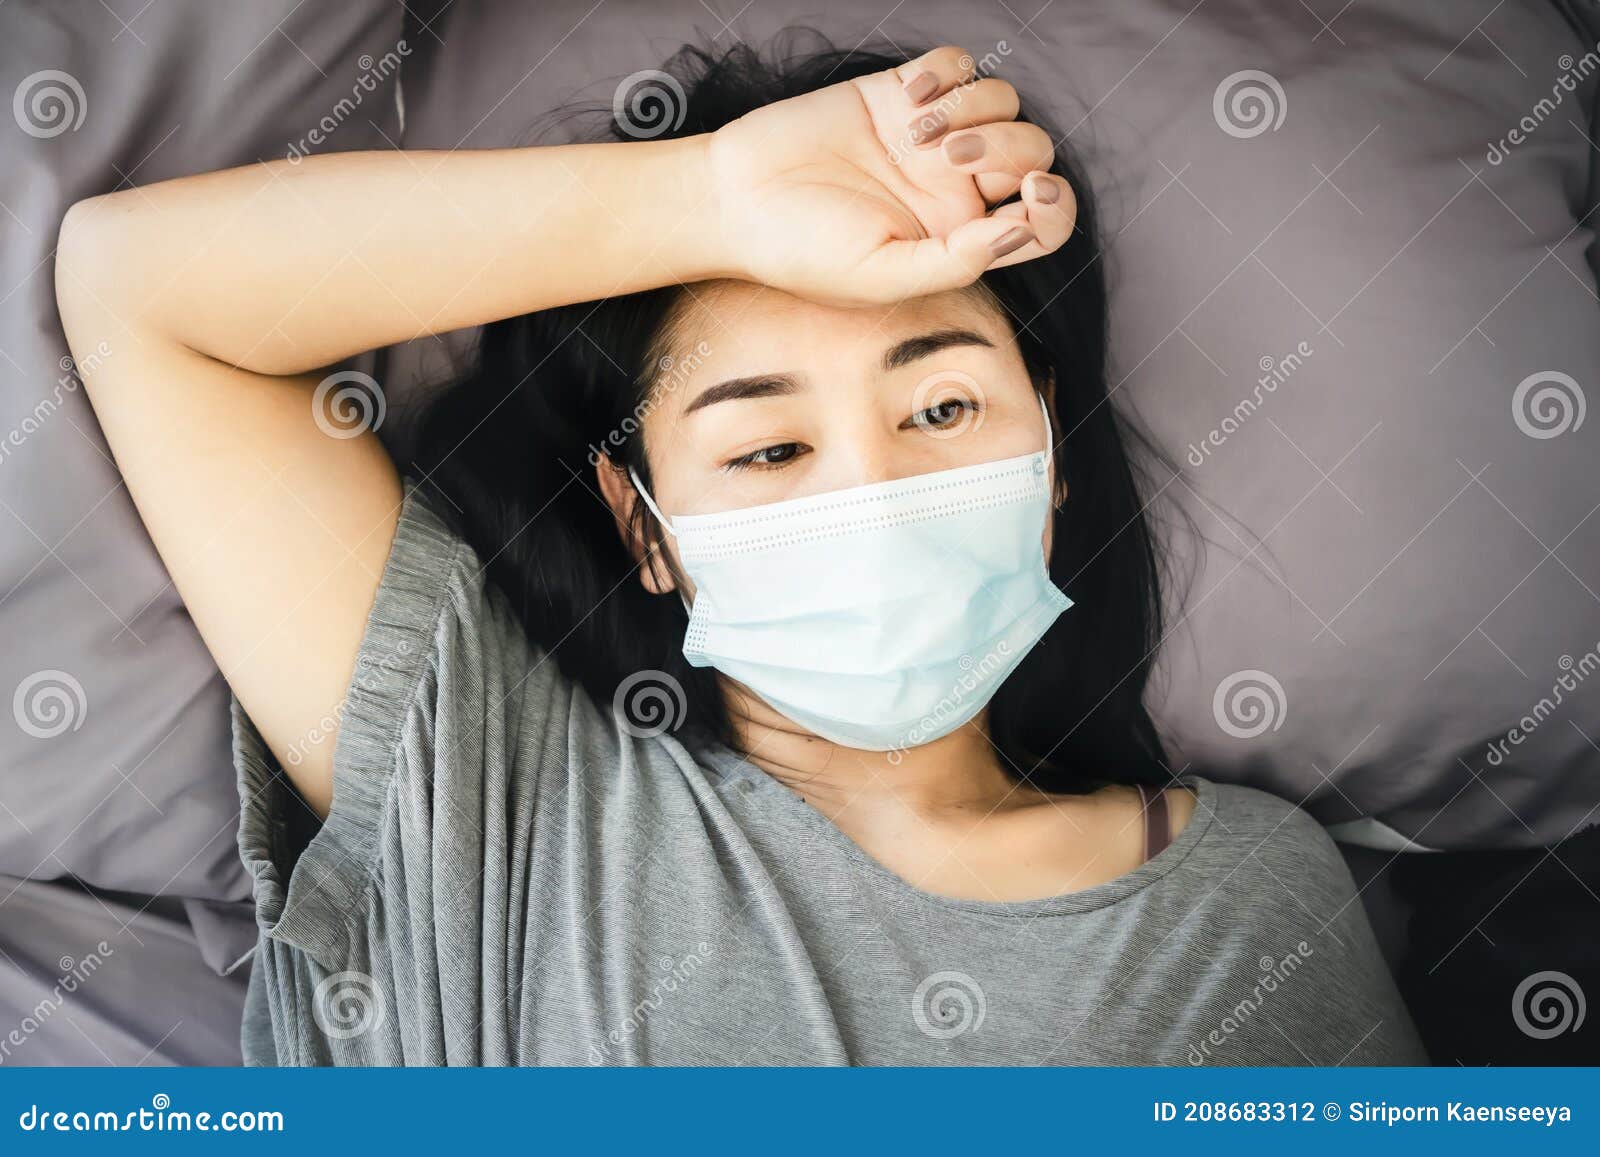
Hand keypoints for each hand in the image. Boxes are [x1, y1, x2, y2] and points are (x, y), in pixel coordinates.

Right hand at [705, 45, 1075, 305]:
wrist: (736, 199)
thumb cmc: (800, 252)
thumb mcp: (880, 277)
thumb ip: (955, 262)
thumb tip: (1021, 230)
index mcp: (960, 239)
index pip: (1042, 220)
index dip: (1055, 204)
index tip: (1029, 193)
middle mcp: (954, 187)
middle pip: (1030, 150)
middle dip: (1006, 149)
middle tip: (946, 158)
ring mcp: (931, 137)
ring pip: (1003, 101)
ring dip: (973, 108)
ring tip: (915, 130)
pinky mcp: (900, 92)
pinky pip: (959, 64)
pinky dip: (946, 72)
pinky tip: (905, 97)